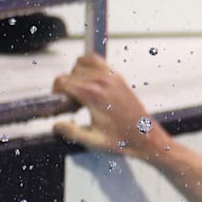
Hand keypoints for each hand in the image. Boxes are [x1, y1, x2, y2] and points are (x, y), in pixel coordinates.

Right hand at [52, 54, 169, 159]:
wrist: (145, 137)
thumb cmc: (123, 140)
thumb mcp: (93, 141)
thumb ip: (71, 132)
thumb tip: (55, 125)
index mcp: (94, 95)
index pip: (62, 81)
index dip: (56, 93)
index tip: (59, 104)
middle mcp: (102, 82)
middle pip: (70, 74)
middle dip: (66, 88)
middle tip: (72, 105)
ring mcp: (111, 77)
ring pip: (81, 65)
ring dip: (75, 76)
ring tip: (80, 93)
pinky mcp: (118, 77)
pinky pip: (96, 60)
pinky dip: (87, 65)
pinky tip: (88, 81)